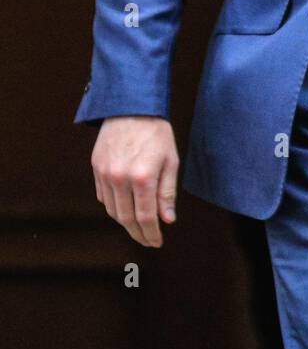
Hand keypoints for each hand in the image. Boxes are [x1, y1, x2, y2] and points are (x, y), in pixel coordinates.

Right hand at [91, 116, 178, 246]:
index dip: (151, 234)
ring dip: (125, 223)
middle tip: (148, 241)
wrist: (131, 106)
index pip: (145, 217)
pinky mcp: (96, 168)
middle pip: (126, 219)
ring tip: (138, 227)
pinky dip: (114, 206)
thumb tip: (167, 220)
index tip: (157, 242)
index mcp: (142, 177)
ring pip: (113, 210)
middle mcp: (120, 178)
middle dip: (138, 234)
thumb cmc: (156, 132)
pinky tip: (125, 208)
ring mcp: (105, 174)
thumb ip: (167, 192)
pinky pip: (104, 196)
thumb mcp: (170, 160)